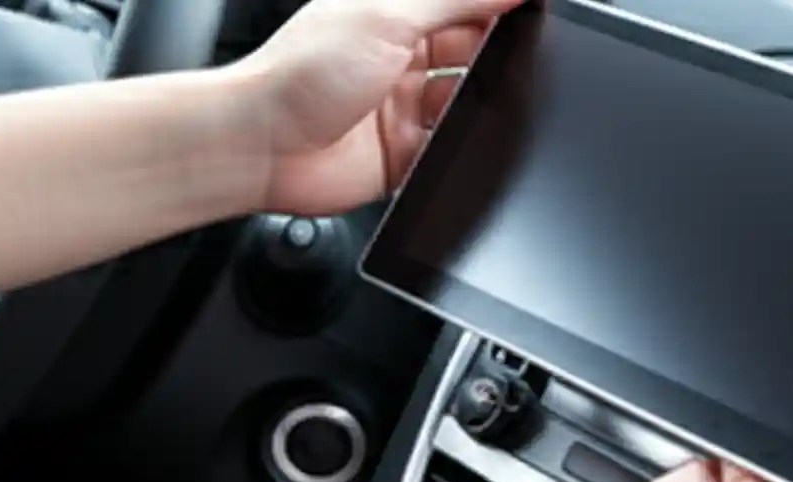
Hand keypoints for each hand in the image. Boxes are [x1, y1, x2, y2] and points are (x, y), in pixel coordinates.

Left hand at [231, 0, 520, 215]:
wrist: (259, 148)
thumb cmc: (299, 75)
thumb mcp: (386, 17)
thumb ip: (455, 1)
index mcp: (393, 16)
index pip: (464, 8)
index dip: (499, 9)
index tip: (532, 10)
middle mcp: (399, 60)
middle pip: (472, 54)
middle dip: (493, 58)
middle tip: (509, 62)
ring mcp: (402, 109)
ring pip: (465, 104)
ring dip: (476, 105)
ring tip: (468, 105)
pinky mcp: (403, 156)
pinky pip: (449, 151)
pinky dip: (461, 148)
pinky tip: (456, 140)